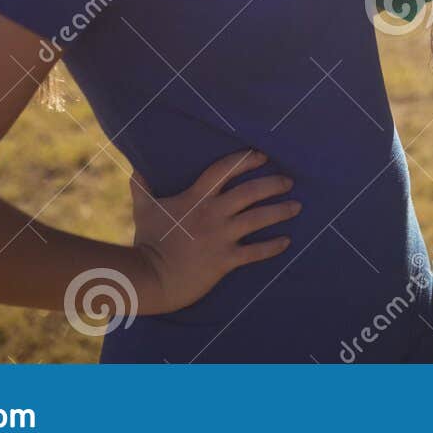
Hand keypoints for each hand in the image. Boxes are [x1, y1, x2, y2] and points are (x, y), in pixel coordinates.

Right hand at [129, 149, 298, 314]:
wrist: (148, 277)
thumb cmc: (146, 242)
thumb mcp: (144, 210)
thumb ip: (143, 188)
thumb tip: (135, 170)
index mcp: (196, 198)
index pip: (224, 170)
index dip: (245, 160)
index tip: (262, 155)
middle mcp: (213, 214)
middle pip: (250, 192)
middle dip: (273, 184)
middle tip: (289, 181)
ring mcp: (221, 237)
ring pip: (259, 218)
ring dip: (280, 211)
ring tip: (296, 206)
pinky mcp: (225, 260)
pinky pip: (255, 252)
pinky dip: (273, 247)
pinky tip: (286, 242)